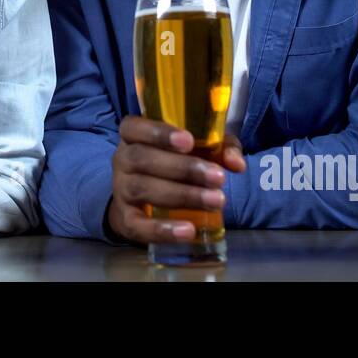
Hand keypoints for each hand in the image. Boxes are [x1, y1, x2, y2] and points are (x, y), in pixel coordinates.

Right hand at [107, 116, 244, 244]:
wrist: (146, 199)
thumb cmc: (174, 162)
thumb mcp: (198, 147)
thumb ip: (219, 148)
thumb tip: (236, 164)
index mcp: (134, 135)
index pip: (134, 127)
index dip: (158, 133)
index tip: (189, 141)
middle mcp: (122, 159)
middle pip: (142, 159)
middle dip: (183, 168)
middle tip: (218, 178)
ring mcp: (120, 189)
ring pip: (142, 189)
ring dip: (182, 195)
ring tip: (215, 201)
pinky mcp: (125, 219)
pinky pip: (137, 225)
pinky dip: (162, 230)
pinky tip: (188, 230)